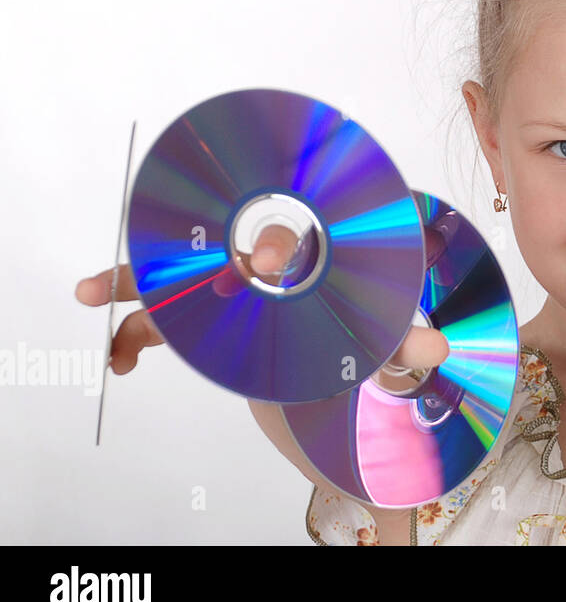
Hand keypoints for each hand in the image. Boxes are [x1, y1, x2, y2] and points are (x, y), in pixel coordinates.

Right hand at [74, 224, 449, 379]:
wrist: (342, 301)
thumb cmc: (358, 298)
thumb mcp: (381, 326)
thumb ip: (402, 340)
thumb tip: (438, 349)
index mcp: (304, 252)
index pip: (290, 241)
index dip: (280, 250)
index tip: (271, 266)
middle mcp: (258, 260)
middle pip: (220, 248)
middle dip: (189, 261)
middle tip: (171, 278)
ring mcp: (225, 284)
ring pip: (176, 274)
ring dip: (134, 280)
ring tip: (90, 292)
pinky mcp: (204, 315)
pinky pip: (162, 320)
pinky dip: (136, 335)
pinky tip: (120, 361)